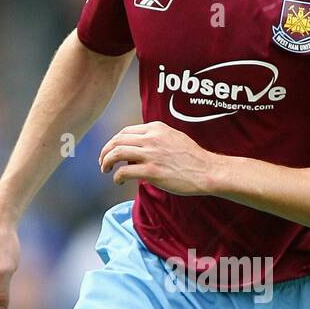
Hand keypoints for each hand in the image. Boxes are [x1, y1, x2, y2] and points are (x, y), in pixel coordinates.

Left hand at [98, 121, 219, 194]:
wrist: (207, 171)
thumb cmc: (193, 158)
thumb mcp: (174, 137)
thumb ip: (156, 138)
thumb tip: (138, 148)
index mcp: (156, 128)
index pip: (125, 131)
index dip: (114, 141)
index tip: (111, 151)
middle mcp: (151, 138)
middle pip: (117, 140)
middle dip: (105, 151)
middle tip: (102, 161)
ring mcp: (151, 154)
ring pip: (116, 153)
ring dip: (106, 161)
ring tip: (105, 169)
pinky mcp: (151, 171)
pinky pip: (124, 171)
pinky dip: (116, 176)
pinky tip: (118, 180)